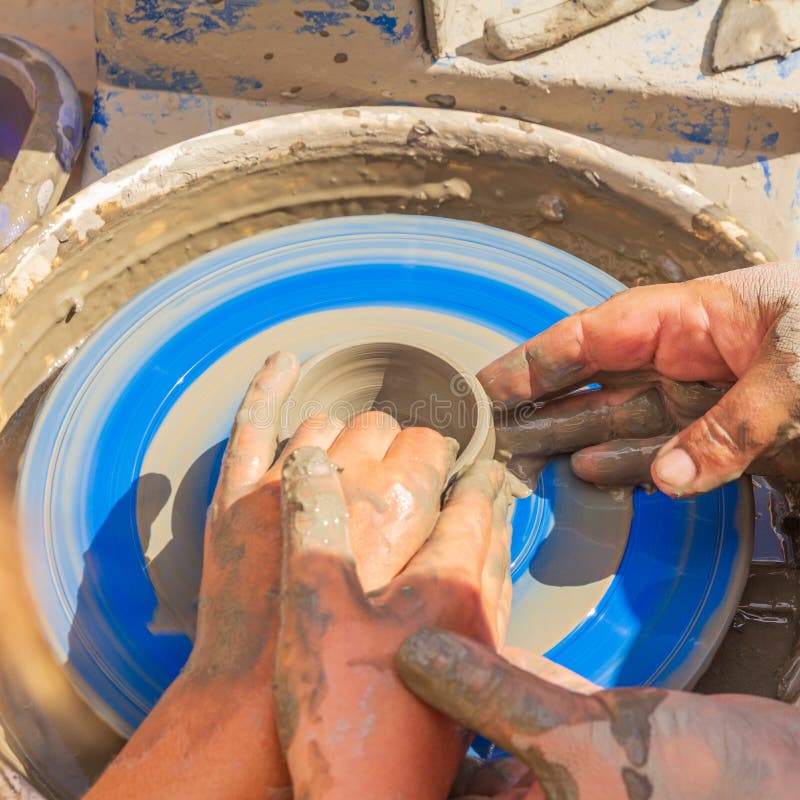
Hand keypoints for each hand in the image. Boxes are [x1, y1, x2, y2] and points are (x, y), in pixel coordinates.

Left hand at [87, 356, 459, 797]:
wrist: (252, 707)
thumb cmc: (347, 670)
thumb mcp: (435, 617)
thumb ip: (474, 554)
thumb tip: (491, 507)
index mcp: (400, 508)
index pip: (430, 448)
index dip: (436, 461)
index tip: (438, 473)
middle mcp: (342, 483)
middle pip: (381, 428)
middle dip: (394, 447)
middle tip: (394, 481)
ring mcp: (282, 482)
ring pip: (326, 423)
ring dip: (343, 438)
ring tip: (350, 468)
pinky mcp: (238, 493)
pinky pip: (253, 421)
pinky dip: (266, 386)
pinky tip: (285, 361)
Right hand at [274, 448, 514, 799]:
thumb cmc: (342, 708)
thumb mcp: (315, 603)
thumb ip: (314, 524)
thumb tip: (308, 461)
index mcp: (449, 583)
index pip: (473, 509)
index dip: (472, 476)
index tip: (475, 454)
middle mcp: (477, 613)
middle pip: (492, 541)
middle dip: (487, 504)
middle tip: (482, 480)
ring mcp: (478, 651)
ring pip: (495, 579)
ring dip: (489, 544)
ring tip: (480, 525)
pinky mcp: (468, 686)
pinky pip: (489, 615)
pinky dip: (483, 585)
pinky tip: (466, 597)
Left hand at [397, 630, 799, 798]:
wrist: (794, 782)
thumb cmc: (700, 792)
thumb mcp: (580, 744)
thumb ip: (493, 696)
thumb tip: (411, 653)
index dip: (392, 787)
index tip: (345, 750)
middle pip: (461, 784)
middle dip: (424, 740)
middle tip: (372, 688)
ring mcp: (568, 791)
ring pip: (497, 747)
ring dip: (467, 703)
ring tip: (418, 653)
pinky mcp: (592, 756)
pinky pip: (539, 720)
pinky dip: (517, 684)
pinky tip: (489, 643)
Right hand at [479, 262, 799, 496]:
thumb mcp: (796, 367)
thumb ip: (732, 425)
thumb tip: (669, 480)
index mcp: (684, 316)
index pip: (588, 337)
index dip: (532, 361)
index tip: (486, 385)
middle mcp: (678, 354)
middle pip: (589, 381)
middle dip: (538, 405)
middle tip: (491, 434)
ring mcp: (695, 394)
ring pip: (615, 417)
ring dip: (570, 439)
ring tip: (525, 461)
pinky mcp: (718, 428)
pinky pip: (662, 448)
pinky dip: (628, 463)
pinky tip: (590, 472)